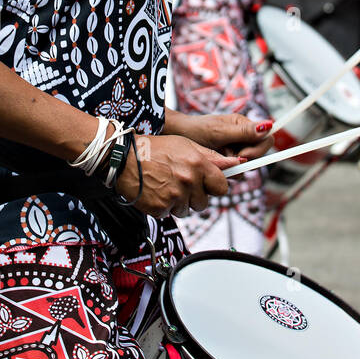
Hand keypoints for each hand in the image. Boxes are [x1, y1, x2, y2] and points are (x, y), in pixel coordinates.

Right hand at [115, 134, 236, 217]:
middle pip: (205, 202)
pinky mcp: (161, 208)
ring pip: (188, 210)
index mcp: (198, 164)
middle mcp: (188, 181)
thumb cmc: (155, 149)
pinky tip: (157, 191)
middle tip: (180, 182)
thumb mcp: (185, 145)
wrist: (123, 158)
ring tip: (166, 185)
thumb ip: (211, 157)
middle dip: (196, 195)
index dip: (215, 186)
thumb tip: (235, 163)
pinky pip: (171, 213)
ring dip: (180, 202)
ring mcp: (175, 196)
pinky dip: (165, 206)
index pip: (222, 186)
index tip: (207, 183)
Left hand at [168, 111, 274, 163]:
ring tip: (216, 159)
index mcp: (244, 126)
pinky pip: (234, 172)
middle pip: (258, 155)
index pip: (266, 139)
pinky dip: (225, 171)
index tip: (242, 156)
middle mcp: (242, 138)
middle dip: (244, 160)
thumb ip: (244, 132)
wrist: (175, 137)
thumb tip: (269, 125)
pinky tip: (213, 165)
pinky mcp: (226, 162)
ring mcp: (234, 151)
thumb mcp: (220, 131)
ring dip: (232, 167)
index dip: (258, 150)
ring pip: (246, 166)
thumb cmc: (196, 129)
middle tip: (227, 159)